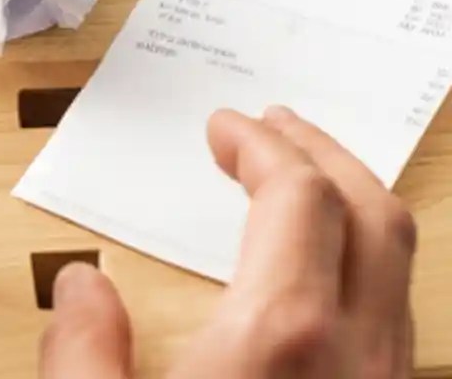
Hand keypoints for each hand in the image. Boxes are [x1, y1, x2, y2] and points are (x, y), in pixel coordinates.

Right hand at [40, 106, 415, 377]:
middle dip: (322, 154)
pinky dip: (361, 260)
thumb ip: (84, 350)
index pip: (298, 195)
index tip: (224, 127)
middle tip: (275, 127)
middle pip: (372, 214)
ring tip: (299, 183)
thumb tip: (81, 286)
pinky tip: (316, 273)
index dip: (261, 146)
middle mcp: (357, 353)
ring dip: (351, 203)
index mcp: (280, 333)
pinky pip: (394, 313)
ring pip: (397, 264)